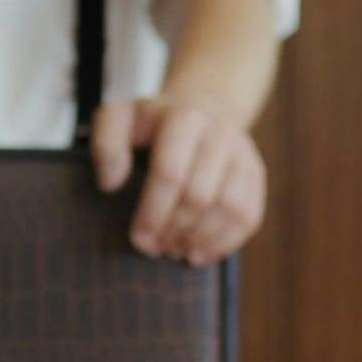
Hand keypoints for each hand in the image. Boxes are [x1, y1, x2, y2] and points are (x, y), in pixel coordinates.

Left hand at [90, 96, 266, 262]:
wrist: (201, 107)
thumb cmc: (151, 123)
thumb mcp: (118, 119)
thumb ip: (106, 145)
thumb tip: (110, 183)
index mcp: (184, 118)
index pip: (170, 173)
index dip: (153, 212)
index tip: (138, 238)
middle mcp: (219, 133)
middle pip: (200, 195)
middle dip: (174, 230)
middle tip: (155, 249)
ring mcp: (243, 153)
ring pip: (230, 209)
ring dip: (201, 239)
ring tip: (176, 252)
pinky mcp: (256, 173)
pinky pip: (249, 216)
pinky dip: (225, 243)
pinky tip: (200, 254)